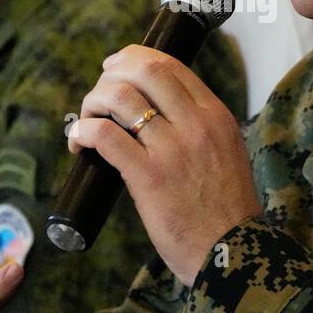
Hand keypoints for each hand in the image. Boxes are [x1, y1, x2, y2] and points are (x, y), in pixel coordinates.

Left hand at [67, 44, 261, 284]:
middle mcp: (196, 124)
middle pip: (145, 70)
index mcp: (216, 115)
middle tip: (98, 90)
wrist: (234, 253)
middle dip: (112, 73)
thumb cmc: (225, 209)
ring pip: (121, 98)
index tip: (116, 68)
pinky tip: (79, 140)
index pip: (171, 65)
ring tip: (85, 121)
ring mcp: (172, 149)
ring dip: (93, 102)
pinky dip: (85, 131)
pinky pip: (106, 136)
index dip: (135, 59)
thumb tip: (156, 112)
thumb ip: (198, 128)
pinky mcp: (149, 177)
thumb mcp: (226, 152)